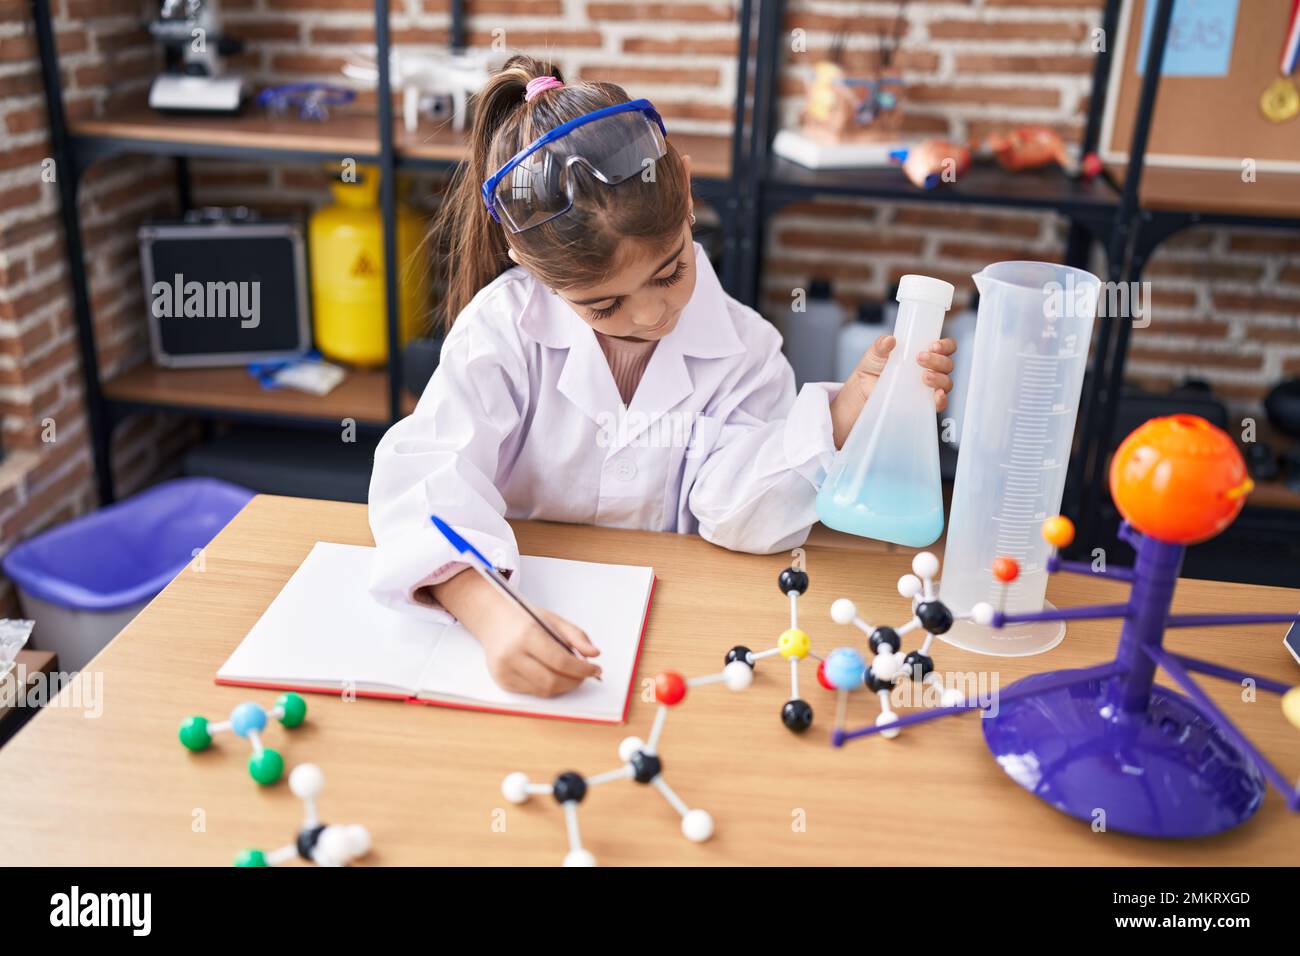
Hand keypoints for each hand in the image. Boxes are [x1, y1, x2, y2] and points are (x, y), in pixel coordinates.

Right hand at [431, 569, 601, 696]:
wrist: (492, 620)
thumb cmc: (524, 618)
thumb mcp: (553, 619)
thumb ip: (576, 636)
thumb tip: (594, 654)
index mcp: (526, 635)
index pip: (560, 661)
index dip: (582, 669)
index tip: (596, 669)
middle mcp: (512, 655)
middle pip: (552, 681)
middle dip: (575, 681)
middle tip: (586, 675)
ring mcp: (504, 670)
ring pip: (544, 690)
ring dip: (564, 686)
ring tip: (572, 675)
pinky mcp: (502, 681)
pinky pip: (533, 692)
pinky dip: (549, 687)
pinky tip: (554, 675)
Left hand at [829, 335, 956, 447]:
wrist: (861, 392)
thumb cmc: (872, 369)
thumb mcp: (875, 354)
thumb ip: (881, 345)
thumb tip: (889, 340)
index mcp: (925, 353)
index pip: (945, 347)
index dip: (945, 345)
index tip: (933, 345)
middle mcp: (931, 370)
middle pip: (947, 364)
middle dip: (937, 360)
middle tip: (920, 358)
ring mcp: (929, 388)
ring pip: (946, 382)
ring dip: (939, 378)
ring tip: (924, 376)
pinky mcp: (924, 404)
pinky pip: (940, 404)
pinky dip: (941, 399)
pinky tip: (936, 395)